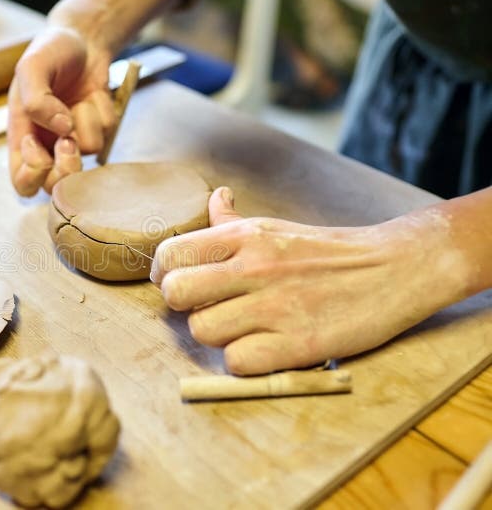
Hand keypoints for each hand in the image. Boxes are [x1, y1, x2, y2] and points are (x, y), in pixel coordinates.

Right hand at [8, 26, 115, 195]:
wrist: (84, 39)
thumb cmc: (50, 52)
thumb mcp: (31, 67)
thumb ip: (35, 99)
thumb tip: (61, 128)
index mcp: (22, 137)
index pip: (22, 182)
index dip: (31, 174)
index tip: (37, 146)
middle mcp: (47, 146)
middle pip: (55, 187)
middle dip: (65, 169)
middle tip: (68, 143)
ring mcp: (75, 141)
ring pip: (86, 156)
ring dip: (85, 123)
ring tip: (77, 99)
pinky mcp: (98, 132)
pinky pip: (105, 134)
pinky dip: (101, 112)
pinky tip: (92, 96)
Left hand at [152, 187, 468, 374]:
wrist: (395, 268)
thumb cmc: (328, 251)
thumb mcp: (277, 227)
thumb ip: (234, 222)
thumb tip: (215, 197)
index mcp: (245, 236)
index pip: (171, 253)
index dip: (164, 274)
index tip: (178, 284)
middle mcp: (254, 267)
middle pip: (175, 293)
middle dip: (181, 306)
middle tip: (204, 309)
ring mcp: (275, 306)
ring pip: (202, 331)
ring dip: (215, 335)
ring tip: (240, 329)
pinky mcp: (297, 344)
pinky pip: (236, 361)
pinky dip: (243, 361)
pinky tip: (260, 349)